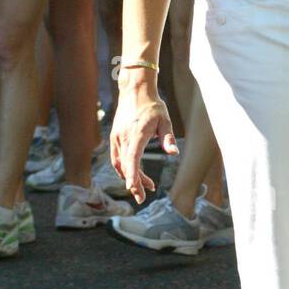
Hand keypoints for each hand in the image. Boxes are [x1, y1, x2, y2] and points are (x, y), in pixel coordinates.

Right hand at [110, 85, 177, 204]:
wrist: (135, 91)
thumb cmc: (153, 106)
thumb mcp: (165, 120)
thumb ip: (168, 138)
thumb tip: (174, 153)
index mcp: (136, 133)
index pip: (132, 158)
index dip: (132, 174)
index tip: (133, 188)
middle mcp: (123, 137)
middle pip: (126, 166)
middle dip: (134, 183)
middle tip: (143, 197)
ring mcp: (116, 138)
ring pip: (120, 164)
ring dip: (130, 177)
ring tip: (145, 186)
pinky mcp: (115, 137)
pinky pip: (117, 158)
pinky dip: (124, 169)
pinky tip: (134, 174)